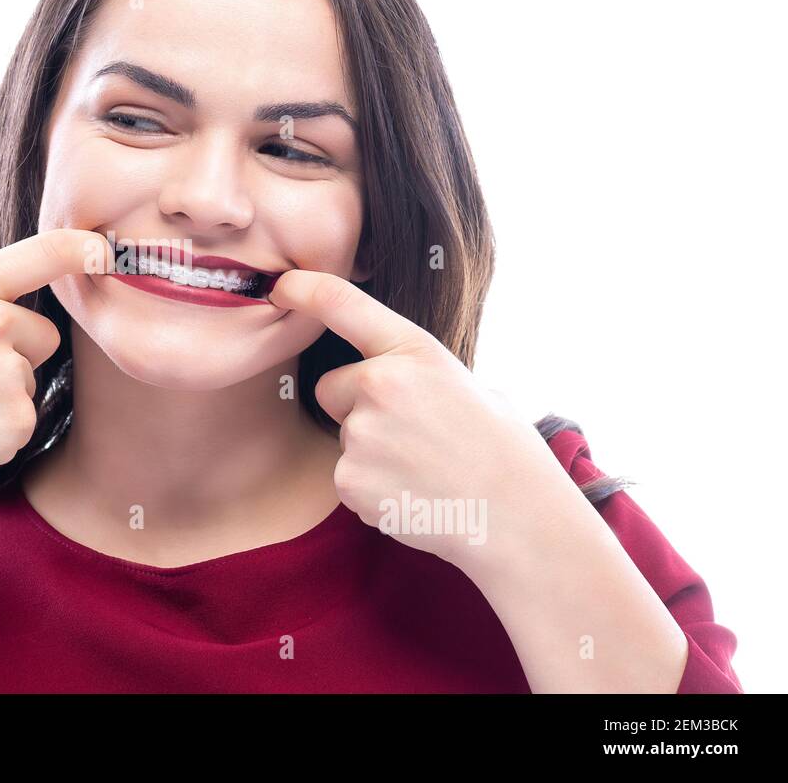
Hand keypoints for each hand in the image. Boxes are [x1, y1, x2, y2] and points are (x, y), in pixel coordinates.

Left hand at [267, 270, 563, 568]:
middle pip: (332, 389)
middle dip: (358, 409)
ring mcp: (362, 433)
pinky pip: (347, 478)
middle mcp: (380, 384)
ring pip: (344, 437)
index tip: (282, 285)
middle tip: (414, 436)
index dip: (305, 290)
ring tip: (424, 470)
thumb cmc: (503, 449)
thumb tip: (400, 376)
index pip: (344, 305)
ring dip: (370, 454)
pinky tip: (413, 494)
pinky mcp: (350, 480)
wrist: (520, 516)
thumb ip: (419, 373)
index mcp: (414, 351)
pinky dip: (373, 490)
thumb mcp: (469, 385)